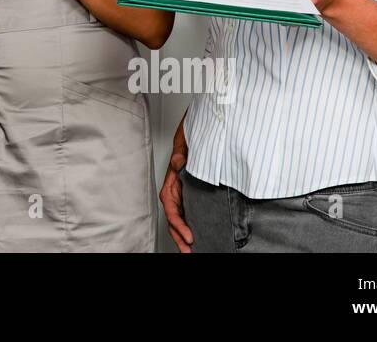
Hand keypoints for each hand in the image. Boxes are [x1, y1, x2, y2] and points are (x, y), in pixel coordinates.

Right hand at [160, 130, 193, 252]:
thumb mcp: (185, 142)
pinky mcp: (195, 192)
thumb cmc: (191, 136)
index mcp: (172, 180)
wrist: (204, 127)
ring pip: (181, 216)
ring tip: (191, 249)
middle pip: (174, 216)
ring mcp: (186, 191)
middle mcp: (177, 188)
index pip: (171, 206)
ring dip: (184, 234)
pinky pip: (190, 211)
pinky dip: (191, 224)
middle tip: (189, 250)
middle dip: (179, 236)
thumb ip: (181, 153)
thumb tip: (178, 164)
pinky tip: (199, 233)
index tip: (189, 235)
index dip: (178, 223)